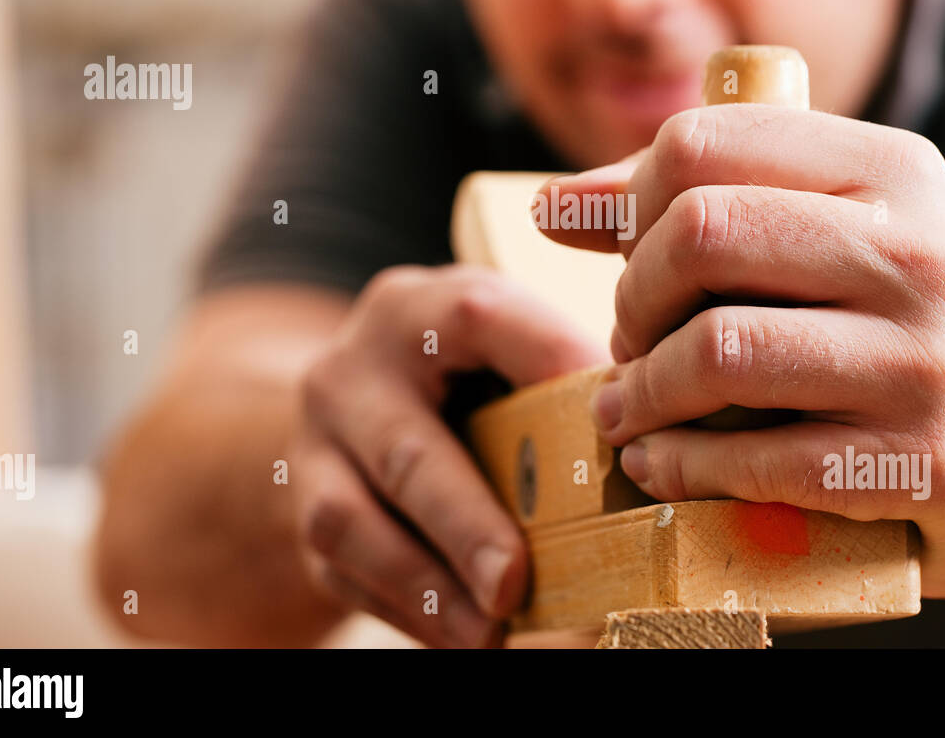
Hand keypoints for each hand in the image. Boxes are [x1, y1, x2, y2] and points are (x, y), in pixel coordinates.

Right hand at [293, 264, 605, 645]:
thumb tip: (644, 439)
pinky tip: (463, 634)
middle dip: (465, 524)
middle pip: (406, 450)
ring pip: (351, 521)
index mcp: (421, 311)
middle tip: (515, 582)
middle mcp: (354, 370)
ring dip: (427, 586)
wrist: (353, 393)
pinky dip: (406, 610)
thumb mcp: (499, 345)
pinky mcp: (300, 507)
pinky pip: (340, 569)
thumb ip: (554, 373)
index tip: (616, 431)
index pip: (484, 319)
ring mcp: (316, 442)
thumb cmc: (461, 370)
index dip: (553, 366)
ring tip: (490, 631)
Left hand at [541, 104, 944, 601]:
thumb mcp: (833, 235)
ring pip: (715, 349)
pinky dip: (675, 463)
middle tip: (629, 338)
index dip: (626, 201)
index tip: (619, 254)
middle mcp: (921, 252)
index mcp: (894, 170)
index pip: (702, 143)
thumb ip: (703, 204)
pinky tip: (659, 462)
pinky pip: (752, 457)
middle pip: (700, 235)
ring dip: (640, 389)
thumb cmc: (900, 329)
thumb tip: (552, 206)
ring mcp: (928, 362)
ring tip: (629, 405)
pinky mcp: (922, 464)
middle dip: (631, 297)